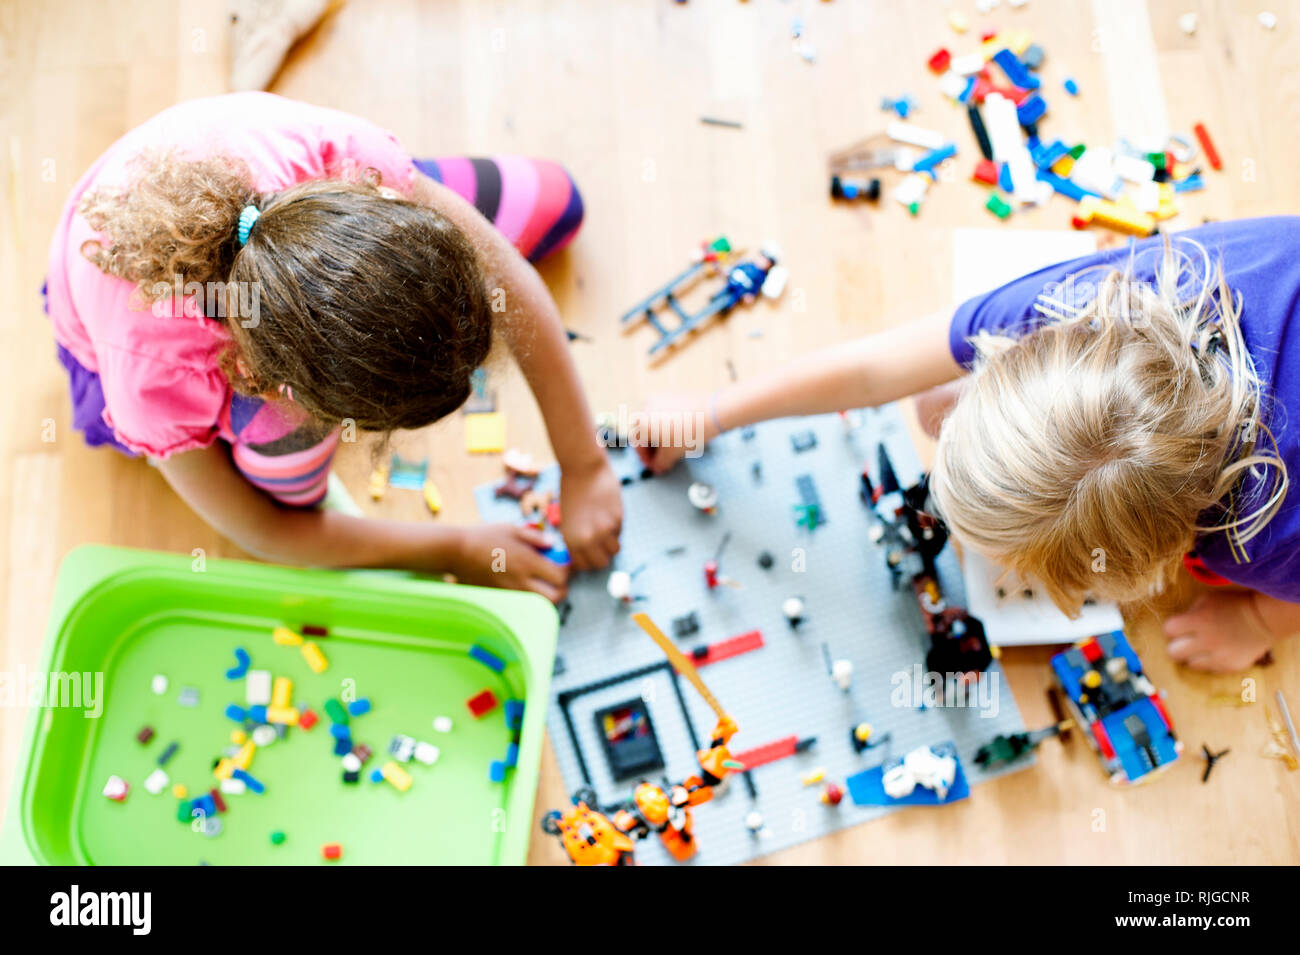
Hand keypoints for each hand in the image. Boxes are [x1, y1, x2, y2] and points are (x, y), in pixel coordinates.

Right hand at [449, 523, 568, 602]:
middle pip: (555, 597)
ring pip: (540, 604)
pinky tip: (525, 586)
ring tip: (543, 584)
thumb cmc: (484, 536)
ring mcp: (511, 592)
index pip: (561, 577)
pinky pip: (523, 604)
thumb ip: (536, 537)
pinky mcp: (501, 598)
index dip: (567, 572)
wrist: (457, 552)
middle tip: (558, 580)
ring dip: (547, 596)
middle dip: (562, 590)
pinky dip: (530, 599)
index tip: (564, 564)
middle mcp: (522, 581)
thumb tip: (553, 543)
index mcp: (528, 562)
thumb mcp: (512, 529)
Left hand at [559, 456, 621, 570]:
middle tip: (600, 546)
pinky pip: (620, 532)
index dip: (588, 561)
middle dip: (602, 557)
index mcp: (571, 540)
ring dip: (611, 543)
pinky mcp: (617, 519)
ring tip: (606, 530)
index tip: (590, 554)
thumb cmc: (572, 491)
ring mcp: (604, 530)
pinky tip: (607, 513)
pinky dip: (615, 528)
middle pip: (602, 563)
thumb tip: (588, 552)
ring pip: (615, 550)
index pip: (584, 566)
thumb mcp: (568, 520)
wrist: (583, 468)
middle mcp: (588, 539)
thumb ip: (577, 538)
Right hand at [631, 392, 717, 474]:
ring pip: (653, 423)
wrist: (710, 414)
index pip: (637, 444)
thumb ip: (660, 463)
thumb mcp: (671, 454)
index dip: (645, 459)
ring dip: (659, 437)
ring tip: (670, 448)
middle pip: (644, 432)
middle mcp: (645, 408)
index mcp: (640, 422)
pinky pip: (663, 414)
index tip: (654, 466)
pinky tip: (677, 435)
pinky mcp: (671, 396)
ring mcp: (658, 399)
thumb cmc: (688, 433)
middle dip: (652, 448)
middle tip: (661, 459)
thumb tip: (658, 467)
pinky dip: (666, 426)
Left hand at [1162, 590, 1277, 671]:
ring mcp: (1219, 657)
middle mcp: (1206, 641)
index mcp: (1198, 621)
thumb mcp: (1207, 600)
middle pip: (1173, 653)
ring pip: (1190, 664)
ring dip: (1194, 656)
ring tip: (1205, 648)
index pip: (1168, 630)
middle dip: (1177, 646)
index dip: (1172, 629)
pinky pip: (1210, 670)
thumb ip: (1189, 613)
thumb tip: (1177, 627)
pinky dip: (1211, 662)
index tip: (1180, 628)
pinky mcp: (1230, 667)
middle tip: (1186, 642)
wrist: (1265, 619)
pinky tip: (1219, 652)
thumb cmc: (1233, 606)